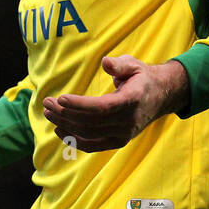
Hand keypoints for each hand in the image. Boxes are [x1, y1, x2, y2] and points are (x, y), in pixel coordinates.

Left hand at [42, 55, 189, 152]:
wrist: (160, 97)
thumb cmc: (142, 77)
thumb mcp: (134, 65)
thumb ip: (119, 65)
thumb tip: (105, 62)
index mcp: (132, 101)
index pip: (102, 107)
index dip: (80, 105)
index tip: (61, 98)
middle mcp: (128, 121)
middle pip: (91, 122)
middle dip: (65, 113)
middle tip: (47, 103)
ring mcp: (123, 134)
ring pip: (89, 134)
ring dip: (65, 125)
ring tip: (48, 113)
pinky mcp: (118, 142)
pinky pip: (93, 145)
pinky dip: (74, 140)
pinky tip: (60, 131)